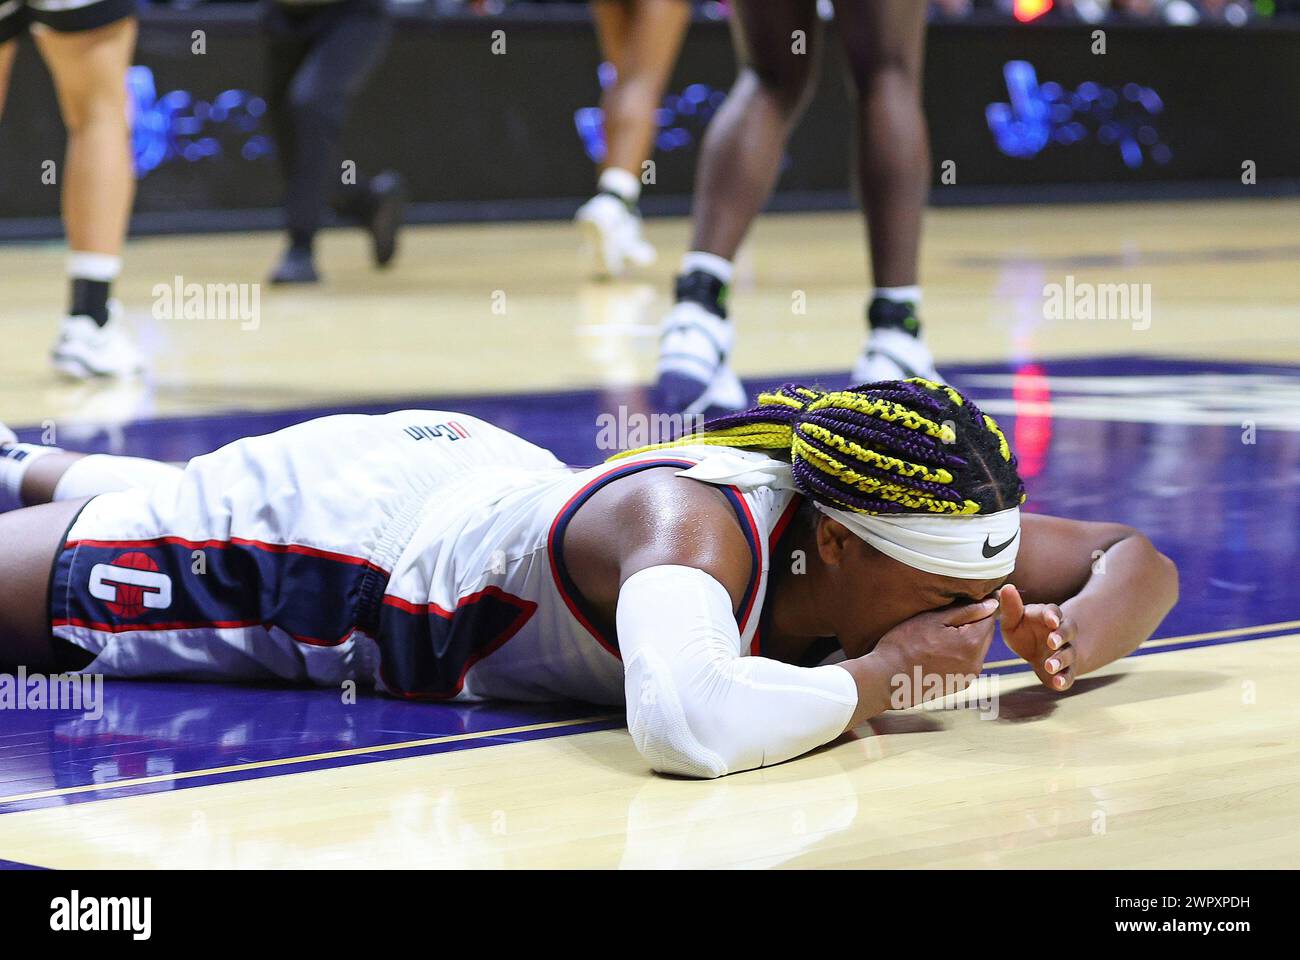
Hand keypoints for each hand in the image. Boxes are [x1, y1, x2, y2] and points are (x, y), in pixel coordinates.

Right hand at [868, 598, 999, 708]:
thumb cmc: (904, 644)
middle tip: (950, 615)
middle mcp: (976, 663)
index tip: (968, 598)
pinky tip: (939, 651)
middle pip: (985, 634)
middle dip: (974, 622)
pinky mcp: (959, 685)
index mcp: (971, 643)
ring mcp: (968, 677)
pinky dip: (960, 653)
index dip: (981, 605)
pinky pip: (967, 662)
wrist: (886, 679)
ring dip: (967, 639)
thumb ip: (965, 611)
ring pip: (977, 649)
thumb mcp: (932, 619)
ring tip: (941, 634)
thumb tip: (992, 604)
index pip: (989, 617)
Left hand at [997, 583, 1077, 691]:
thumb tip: (1007, 587)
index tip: (1050, 620)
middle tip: (1052, 642)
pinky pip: (1069, 674)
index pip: (1054, 611)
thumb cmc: (1023, 630)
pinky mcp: (1065, 670)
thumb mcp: (1013, 620)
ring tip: (1049, 666)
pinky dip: (1065, 679)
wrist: (1035, 651)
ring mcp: (1065, 651)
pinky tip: (1058, 684)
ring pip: (1069, 653)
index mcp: (1048, 617)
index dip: (1053, 615)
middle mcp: (1061, 633)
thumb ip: (1011, 607)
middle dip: (1061, 636)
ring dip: (1061, 659)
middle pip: (1068, 630)